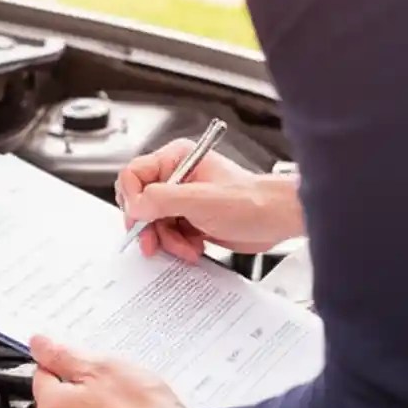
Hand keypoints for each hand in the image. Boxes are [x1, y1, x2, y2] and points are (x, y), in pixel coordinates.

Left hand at [31, 336, 186, 407]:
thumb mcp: (99, 367)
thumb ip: (63, 355)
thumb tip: (38, 343)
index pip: (42, 372)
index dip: (63, 359)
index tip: (83, 355)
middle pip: (64, 394)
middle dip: (84, 380)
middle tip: (111, 374)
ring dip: (101, 400)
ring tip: (128, 394)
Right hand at [115, 139, 303, 261]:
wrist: (275, 220)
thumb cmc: (250, 201)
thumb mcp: (200, 200)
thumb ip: (162, 200)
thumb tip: (134, 206)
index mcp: (176, 159)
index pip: (134, 174)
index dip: (132, 198)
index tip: (139, 218)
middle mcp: (177, 177)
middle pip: (141, 202)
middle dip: (149, 226)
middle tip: (153, 242)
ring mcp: (184, 199)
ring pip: (154, 223)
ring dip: (167, 240)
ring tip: (186, 247)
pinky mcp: (191, 219)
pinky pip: (169, 234)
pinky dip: (177, 246)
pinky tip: (194, 248)